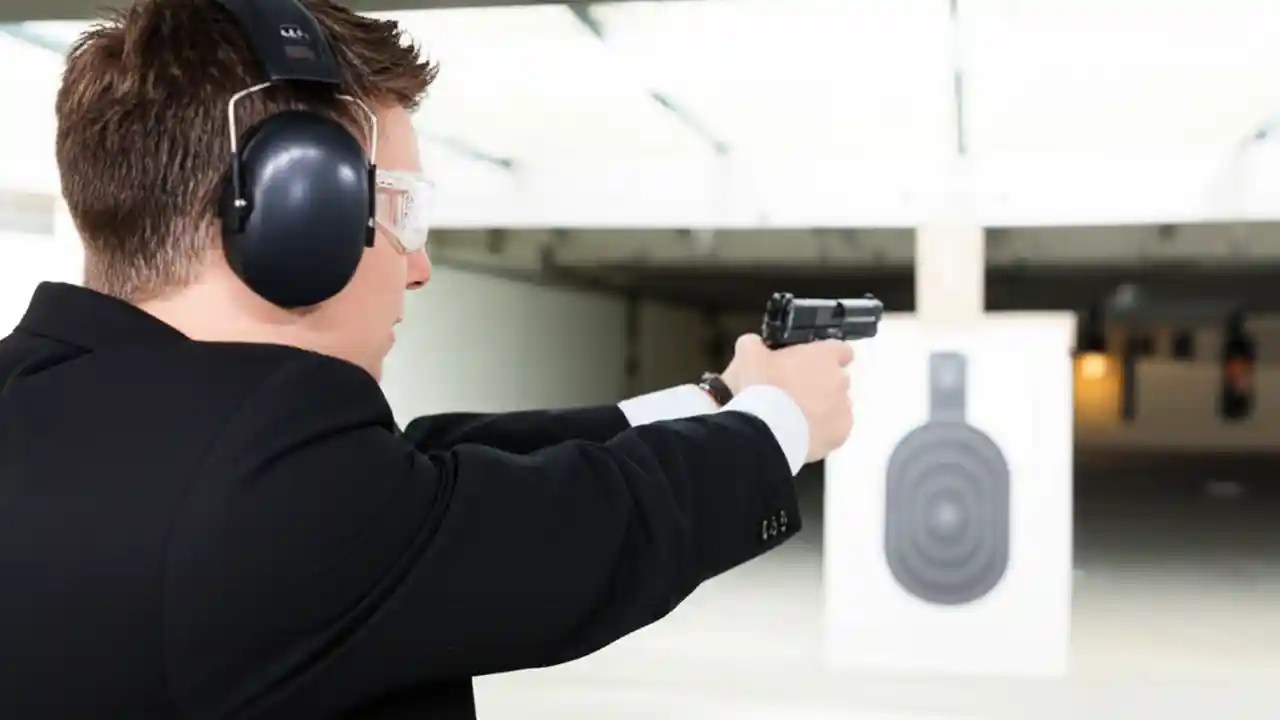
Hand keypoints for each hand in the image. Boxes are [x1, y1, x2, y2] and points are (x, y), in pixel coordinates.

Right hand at [721, 334, 854, 463]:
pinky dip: (821, 431)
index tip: (813, 363)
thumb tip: (753, 344)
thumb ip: (754, 345)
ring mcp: (842, 409)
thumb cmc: (762, 389)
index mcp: (823, 356)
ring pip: (836, 406)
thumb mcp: (748, 356)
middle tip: (792, 392)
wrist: (767, 431)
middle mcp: (839, 380)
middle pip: (835, 380)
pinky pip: (834, 430)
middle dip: (819, 385)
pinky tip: (800, 432)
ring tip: (794, 416)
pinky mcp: (840, 434)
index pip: (840, 350)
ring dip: (821, 409)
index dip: (827, 356)